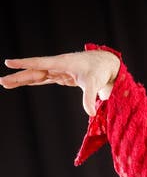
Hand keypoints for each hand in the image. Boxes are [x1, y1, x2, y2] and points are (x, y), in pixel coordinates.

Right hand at [0, 49, 120, 115]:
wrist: (106, 65)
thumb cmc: (100, 70)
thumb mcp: (94, 83)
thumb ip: (90, 98)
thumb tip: (91, 113)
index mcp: (62, 63)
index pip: (39, 63)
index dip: (24, 64)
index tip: (9, 63)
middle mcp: (57, 65)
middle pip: (34, 71)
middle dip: (18, 76)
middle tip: (2, 81)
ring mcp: (58, 71)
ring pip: (37, 75)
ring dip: (22, 79)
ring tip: (6, 83)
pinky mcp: (62, 76)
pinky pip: (44, 79)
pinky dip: (33, 81)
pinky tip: (23, 82)